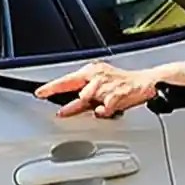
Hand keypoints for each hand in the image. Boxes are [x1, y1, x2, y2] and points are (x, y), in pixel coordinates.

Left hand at [34, 61, 159, 117]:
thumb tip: (68, 100)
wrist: (145, 83)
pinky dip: (102, 112)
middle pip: (74, 92)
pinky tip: (106, 110)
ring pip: (86, 100)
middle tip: (61, 112)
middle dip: (67, 104)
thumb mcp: (100, 79)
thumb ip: (84, 88)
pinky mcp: (115, 97)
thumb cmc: (122, 83)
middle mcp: (96, 77)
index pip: (66, 80)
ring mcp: (105, 87)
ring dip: (88, 108)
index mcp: (91, 71)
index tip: (40, 93)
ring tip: (97, 107)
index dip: (51, 87)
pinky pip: (102, 110)